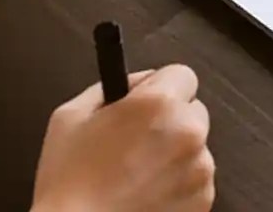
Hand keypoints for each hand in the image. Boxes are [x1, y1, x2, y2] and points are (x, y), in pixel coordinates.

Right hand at [31, 65, 215, 211]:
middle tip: (137, 142)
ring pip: (196, 147)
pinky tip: (147, 194)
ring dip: (175, 155)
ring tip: (136, 175)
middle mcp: (187, 132)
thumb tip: (135, 82)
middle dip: (170, 121)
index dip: (160, 87)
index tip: (146, 102)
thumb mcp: (71, 117)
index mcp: (157, 104)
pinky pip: (197, 180)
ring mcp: (199, 168)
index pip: (182, 74)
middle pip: (193, 110)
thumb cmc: (69, 185)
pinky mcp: (203, 199)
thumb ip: (110, 88)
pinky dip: (179, 185)